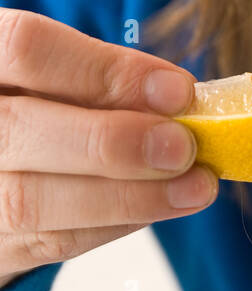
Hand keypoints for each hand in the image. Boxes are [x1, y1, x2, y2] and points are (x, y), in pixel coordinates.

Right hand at [0, 8, 217, 289]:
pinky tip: (159, 206)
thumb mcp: (57, 72)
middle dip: (114, 141)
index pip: (26, 50)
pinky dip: (113, 223)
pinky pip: (49, 241)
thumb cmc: (38, 102)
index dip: (103, 69)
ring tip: (193, 186)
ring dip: (126, 195)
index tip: (177, 89)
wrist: (0, 160)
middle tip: (184, 147)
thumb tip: (177, 101)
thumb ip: (101, 78)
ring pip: (32, 200)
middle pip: (22, 130)